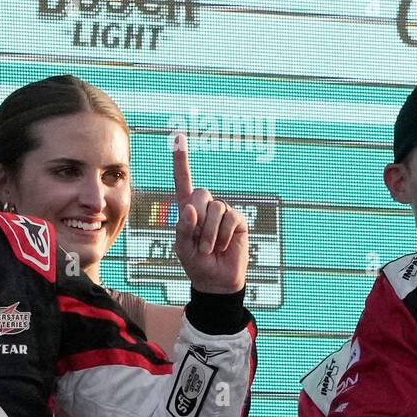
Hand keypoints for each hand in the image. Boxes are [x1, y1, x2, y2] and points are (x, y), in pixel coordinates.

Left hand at [172, 132, 248, 293]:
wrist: (216, 280)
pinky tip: (221, 246)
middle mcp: (206, 207)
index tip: (178, 137)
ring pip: (215, 208)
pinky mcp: (238, 220)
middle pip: (200, 193)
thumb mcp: (182, 247)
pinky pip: (229, 218)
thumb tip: (190, 208)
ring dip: (208, 233)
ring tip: (208, 248)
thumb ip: (183, 228)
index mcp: (187, 209)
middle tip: (197, 240)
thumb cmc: (195, 263)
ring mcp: (223, 212)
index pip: (183, 181)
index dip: (181, 160)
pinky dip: (222, 235)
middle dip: (196, 218)